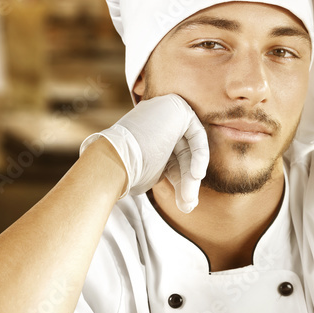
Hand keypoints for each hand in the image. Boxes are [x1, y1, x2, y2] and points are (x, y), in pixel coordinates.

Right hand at [79, 94, 208, 212]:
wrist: (113, 160)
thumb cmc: (127, 172)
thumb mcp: (153, 173)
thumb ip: (172, 172)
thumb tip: (190, 197)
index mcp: (148, 133)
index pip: (173, 158)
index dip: (180, 181)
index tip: (184, 204)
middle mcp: (158, 119)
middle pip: (182, 154)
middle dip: (187, 181)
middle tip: (188, 205)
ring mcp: (167, 110)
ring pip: (189, 148)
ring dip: (191, 176)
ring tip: (189, 199)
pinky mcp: (177, 107)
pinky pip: (197, 135)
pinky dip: (199, 156)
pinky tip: (196, 176)